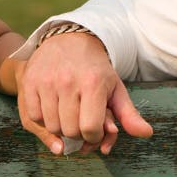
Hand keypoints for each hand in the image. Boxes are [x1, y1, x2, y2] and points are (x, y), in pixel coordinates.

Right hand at [16, 31, 152, 154]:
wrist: (68, 40)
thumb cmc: (94, 69)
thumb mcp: (115, 87)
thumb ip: (129, 114)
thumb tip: (146, 133)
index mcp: (93, 84)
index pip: (90, 129)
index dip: (94, 136)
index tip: (94, 128)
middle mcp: (68, 81)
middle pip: (70, 131)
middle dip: (77, 133)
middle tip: (80, 121)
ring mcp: (47, 81)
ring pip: (51, 126)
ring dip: (60, 128)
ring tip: (67, 114)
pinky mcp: (30, 82)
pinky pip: (34, 117)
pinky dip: (43, 119)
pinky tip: (52, 107)